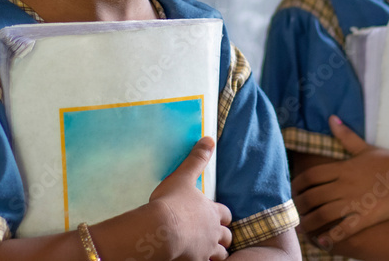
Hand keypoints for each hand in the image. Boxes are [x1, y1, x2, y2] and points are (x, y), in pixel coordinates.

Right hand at [149, 137, 231, 260]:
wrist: (160, 230)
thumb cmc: (172, 202)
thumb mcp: (184, 176)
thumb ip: (197, 159)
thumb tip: (209, 139)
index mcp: (211, 211)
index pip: (226, 214)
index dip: (223, 215)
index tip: (220, 216)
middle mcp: (213, 231)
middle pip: (227, 236)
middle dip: (224, 236)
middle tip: (217, 236)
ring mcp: (206, 249)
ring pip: (221, 254)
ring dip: (217, 252)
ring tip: (210, 251)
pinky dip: (202, 260)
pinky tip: (194, 258)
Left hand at [291, 116, 388, 246]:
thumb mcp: (366, 148)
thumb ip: (346, 136)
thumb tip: (331, 118)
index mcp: (343, 167)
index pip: (311, 176)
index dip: (297, 185)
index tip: (292, 191)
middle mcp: (345, 184)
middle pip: (312, 196)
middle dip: (299, 206)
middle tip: (293, 213)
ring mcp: (356, 200)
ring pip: (323, 214)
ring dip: (309, 223)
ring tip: (302, 229)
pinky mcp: (368, 216)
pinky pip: (344, 229)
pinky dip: (331, 237)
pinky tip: (323, 242)